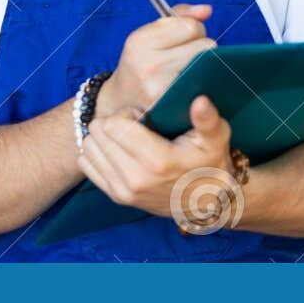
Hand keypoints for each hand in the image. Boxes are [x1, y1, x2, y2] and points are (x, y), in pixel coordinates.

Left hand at [79, 96, 239, 226]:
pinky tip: (118, 151)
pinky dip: (97, 153)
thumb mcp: (216, 138)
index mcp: (158, 161)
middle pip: (98, 133)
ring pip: (88, 148)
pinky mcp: (116, 197)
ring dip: (104, 137)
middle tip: (135, 127)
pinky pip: (86, 165)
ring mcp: (124, 191)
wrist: (205, 200)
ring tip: (127, 139)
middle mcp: (136, 180)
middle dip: (114, 123)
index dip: (126, 113)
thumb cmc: (209, 162)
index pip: (114, 124)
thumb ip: (207, 119)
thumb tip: (200, 101)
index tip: (143, 116)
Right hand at [96, 3, 214, 119]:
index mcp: (140, 42)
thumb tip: (207, 9)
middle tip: (186, 56)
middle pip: (205, 46)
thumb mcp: (151, 33)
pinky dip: (202, 83)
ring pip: (208, 67)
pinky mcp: (173, 107)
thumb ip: (181, 16)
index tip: (183, 38)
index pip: (191, 26)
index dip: (193, 29)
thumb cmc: (143, 62)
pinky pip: (206, 87)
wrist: (122, 102)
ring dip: (204, 65)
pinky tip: (190, 85)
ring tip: (187, 70)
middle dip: (201, 47)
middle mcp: (149, 66)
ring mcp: (161, 90)